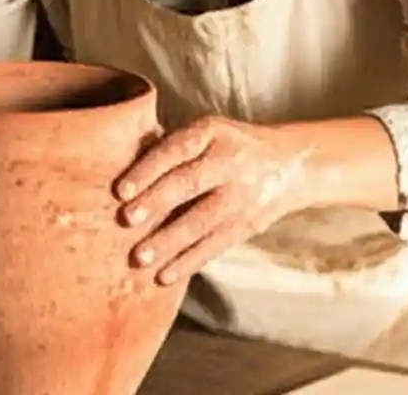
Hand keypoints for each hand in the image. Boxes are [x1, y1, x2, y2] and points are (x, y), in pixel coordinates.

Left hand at [114, 116, 312, 285]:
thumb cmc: (228, 146)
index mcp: (213, 133)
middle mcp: (230, 162)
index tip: (121, 190)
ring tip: (139, 258)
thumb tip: (117, 165)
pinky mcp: (246, 225)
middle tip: (126, 221)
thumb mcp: (207, 133)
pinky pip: (214, 246)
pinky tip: (164, 275)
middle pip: (189, 184)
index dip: (148, 169)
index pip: (177, 149)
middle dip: (155, 203)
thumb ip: (171, 147)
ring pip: (201, 222)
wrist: (290, 164)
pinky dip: (188, 262)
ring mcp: (241, 196)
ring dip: (168, 242)